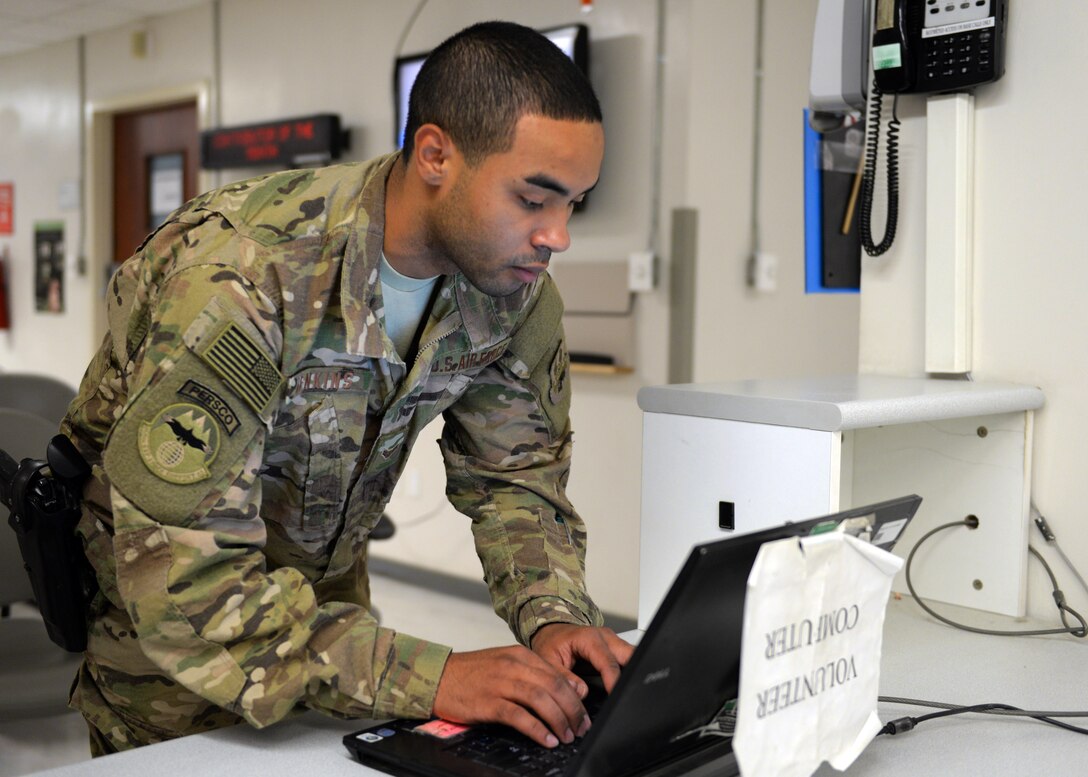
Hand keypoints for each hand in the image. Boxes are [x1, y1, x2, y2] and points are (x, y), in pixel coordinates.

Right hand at [433, 645, 589, 748]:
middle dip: (573, 710)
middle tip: (581, 727)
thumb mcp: (506, 664)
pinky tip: (546, 739)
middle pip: (554, 686)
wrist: (437, 676)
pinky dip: (537, 729)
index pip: (558, 673)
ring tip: (568, 736)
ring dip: (559, 720)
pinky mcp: (488, 702)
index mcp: (520, 655)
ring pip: (541, 699)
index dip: (576, 695)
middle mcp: (513, 666)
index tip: (585, 711)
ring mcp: (500, 683)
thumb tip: (570, 687)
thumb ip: (536, 672)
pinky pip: (519, 716)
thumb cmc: (472, 673)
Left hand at [530, 623, 634, 695]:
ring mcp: (613, 641)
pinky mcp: (616, 648)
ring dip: (633, 673)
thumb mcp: (548, 660)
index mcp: (589, 638)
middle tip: (627, 696)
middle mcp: (605, 637)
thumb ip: (563, 677)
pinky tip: (626, 686)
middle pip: (629, 655)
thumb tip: (581, 692)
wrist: (552, 632)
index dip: (615, 681)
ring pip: (633, 657)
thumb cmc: (550, 643)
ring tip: (627, 693)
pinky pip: (629, 660)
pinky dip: (630, 672)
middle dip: (632, 675)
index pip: (608, 662)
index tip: (617, 697)